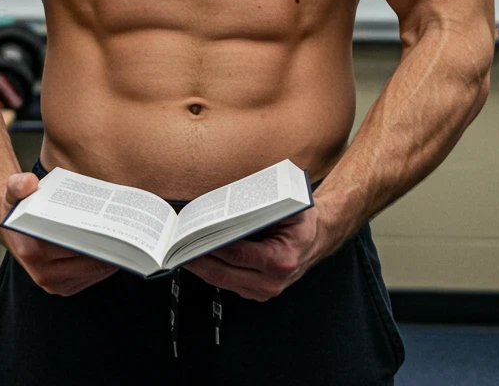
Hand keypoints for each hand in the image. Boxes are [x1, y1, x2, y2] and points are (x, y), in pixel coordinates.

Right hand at [0, 172, 119, 295]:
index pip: (73, 246)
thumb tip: (28, 183)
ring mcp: (55, 284)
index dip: (96, 236)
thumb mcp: (13, 191)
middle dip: (110, 247)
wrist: (14, 229)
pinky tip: (119, 248)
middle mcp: (43, 274)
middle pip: (87, 261)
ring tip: (129, 238)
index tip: (114, 225)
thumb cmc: (19, 208)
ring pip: (93, 272)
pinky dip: (106, 266)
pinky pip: (91, 278)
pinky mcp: (65, 288)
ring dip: (112, 257)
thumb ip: (18, 184)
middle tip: (130, 231)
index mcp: (32, 252)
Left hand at [182, 200, 337, 300]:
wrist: (319, 237)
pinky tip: (200, 259)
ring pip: (223, 282)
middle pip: (223, 273)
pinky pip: (229, 284)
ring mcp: (266, 291)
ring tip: (183, 251)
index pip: (236, 254)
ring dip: (201, 268)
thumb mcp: (286, 207)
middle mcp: (273, 281)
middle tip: (178, 247)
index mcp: (280, 259)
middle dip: (197, 260)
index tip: (192, 236)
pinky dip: (213, 271)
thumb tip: (225, 205)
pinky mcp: (259, 293)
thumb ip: (259, 208)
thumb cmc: (302, 220)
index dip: (211, 246)